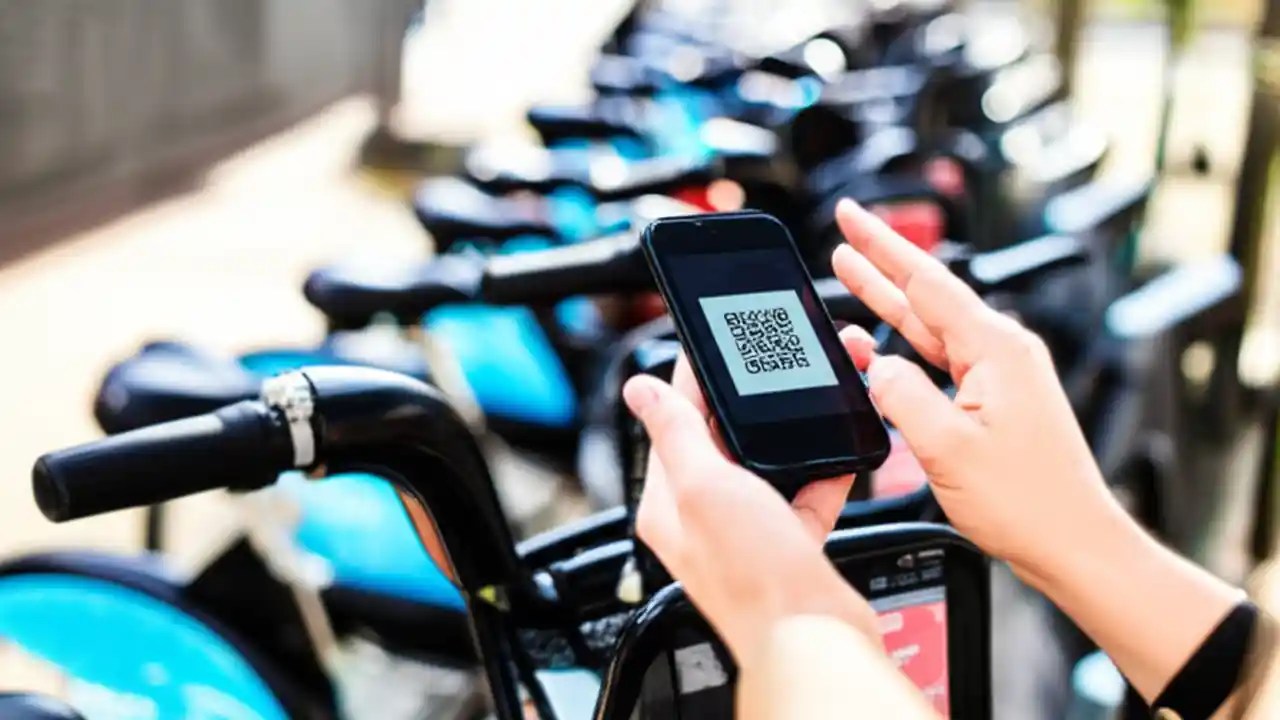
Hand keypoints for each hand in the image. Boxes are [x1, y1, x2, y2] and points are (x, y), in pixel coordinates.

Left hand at [623, 356, 877, 665]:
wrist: (811, 637)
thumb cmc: (751, 575)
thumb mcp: (704, 487)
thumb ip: (675, 432)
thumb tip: (639, 388)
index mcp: (668, 501)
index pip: (674, 423)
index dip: (695, 379)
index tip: (716, 344)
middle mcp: (704, 514)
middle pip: (725, 439)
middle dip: (752, 402)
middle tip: (775, 365)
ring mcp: (748, 529)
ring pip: (768, 463)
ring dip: (791, 432)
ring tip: (810, 400)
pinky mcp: (789, 541)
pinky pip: (806, 492)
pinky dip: (822, 472)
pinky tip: (837, 452)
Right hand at [831, 198, 1121, 578]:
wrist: (1073, 543)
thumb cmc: (1027, 502)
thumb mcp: (946, 448)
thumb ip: (901, 396)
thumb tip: (876, 366)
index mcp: (996, 349)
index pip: (926, 281)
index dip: (882, 246)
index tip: (851, 217)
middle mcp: (1002, 352)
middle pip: (926, 293)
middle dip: (880, 259)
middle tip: (845, 226)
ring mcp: (1000, 375)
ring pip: (928, 326)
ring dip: (885, 301)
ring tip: (847, 271)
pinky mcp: (994, 400)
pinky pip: (939, 360)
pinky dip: (902, 348)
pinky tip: (875, 347)